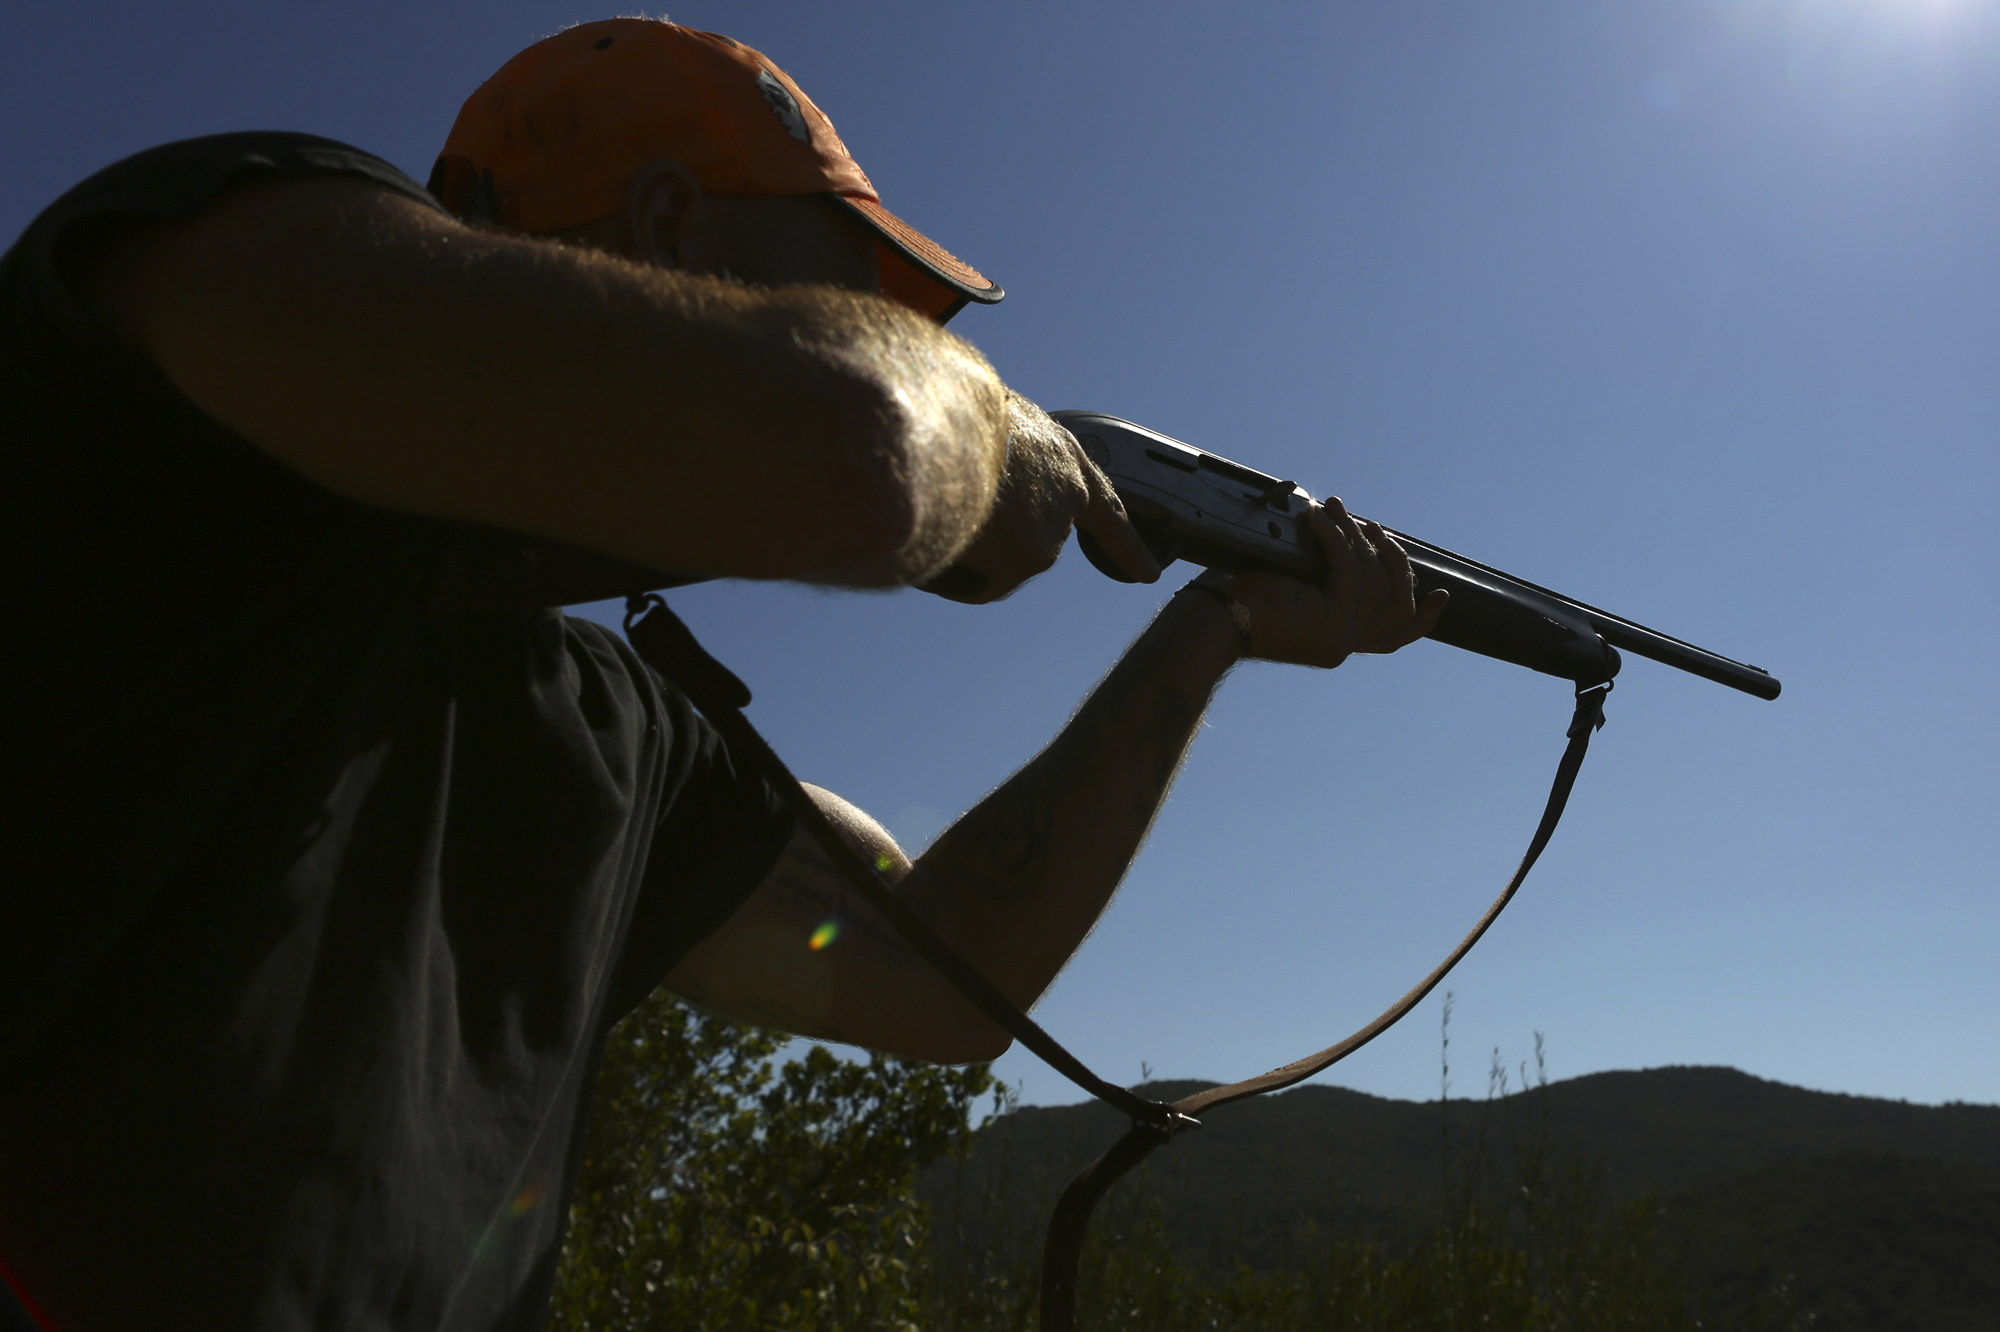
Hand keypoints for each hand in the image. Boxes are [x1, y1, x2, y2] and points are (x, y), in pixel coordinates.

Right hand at [919, 393, 1159, 602]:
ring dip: (965, 546)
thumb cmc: (957, 416)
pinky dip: (953, 569)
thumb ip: (1005, 457)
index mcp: (1064, 459)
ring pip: (994, 558)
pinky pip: (973, 580)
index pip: (1106, 509)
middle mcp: (1066, 501)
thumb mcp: (991, 424)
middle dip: (992, 534)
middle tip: (951, 504)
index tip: (1148, 574)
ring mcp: (1048, 536)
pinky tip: (937, 536)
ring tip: (936, 506)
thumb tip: (984, 478)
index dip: (1125, 544)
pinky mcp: (1023, 563)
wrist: (945, 433)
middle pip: (1026, 537)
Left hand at [1227, 497, 1448, 667]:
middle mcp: (1343, 644)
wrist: (1210, 618)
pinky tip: (1316, 517)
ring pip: (1374, 580)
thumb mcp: (1291, 579)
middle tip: (1372, 526)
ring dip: (1357, 538)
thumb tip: (1346, 531)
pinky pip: (1348, 571)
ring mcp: (1339, 637)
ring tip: (1334, 509)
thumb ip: (1324, 571)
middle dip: (1392, 560)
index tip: (1442, 595)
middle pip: (1397, 604)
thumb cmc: (1236, 594)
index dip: (1424, 618)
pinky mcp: (1331, 622)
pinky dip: (1334, 538)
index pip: (1395, 636)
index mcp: (1335, 639)